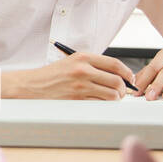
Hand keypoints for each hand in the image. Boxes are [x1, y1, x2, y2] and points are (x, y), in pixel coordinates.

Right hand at [20, 53, 137, 99]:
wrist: (33, 85)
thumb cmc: (52, 75)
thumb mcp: (72, 62)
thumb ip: (93, 65)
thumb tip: (118, 75)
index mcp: (82, 57)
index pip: (115, 64)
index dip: (127, 73)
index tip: (130, 79)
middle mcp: (83, 70)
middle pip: (117, 81)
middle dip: (123, 89)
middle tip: (121, 92)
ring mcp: (80, 86)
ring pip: (111, 95)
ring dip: (115, 98)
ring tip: (111, 98)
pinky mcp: (77, 99)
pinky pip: (100, 103)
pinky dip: (104, 104)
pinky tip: (99, 102)